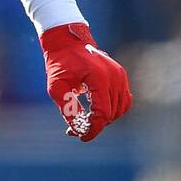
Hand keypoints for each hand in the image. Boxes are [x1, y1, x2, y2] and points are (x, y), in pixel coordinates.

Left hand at [40, 22, 131, 141]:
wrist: (68, 42)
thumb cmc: (60, 64)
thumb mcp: (57, 88)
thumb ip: (68, 108)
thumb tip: (78, 129)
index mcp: (99, 78)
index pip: (102, 113)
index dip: (93, 129)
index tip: (82, 138)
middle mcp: (114, 77)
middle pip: (111, 114)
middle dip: (95, 125)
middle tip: (76, 129)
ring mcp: (120, 76)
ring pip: (119, 109)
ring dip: (104, 119)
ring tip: (84, 121)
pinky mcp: (121, 76)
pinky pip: (123, 101)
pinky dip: (112, 110)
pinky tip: (95, 112)